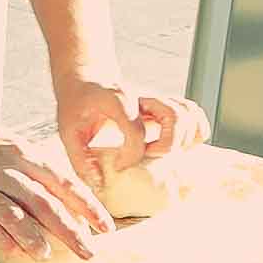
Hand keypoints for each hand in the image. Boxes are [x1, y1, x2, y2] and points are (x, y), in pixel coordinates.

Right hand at [0, 111, 106, 262]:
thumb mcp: (10, 144)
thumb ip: (37, 170)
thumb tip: (69, 199)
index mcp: (22, 153)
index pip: (63, 182)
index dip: (88, 207)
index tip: (107, 228)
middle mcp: (4, 168)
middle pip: (44, 202)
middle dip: (70, 230)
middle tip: (89, 253)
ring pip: (12, 213)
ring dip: (33, 236)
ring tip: (46, 255)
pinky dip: (0, 238)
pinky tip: (14, 252)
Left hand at [49, 77, 204, 175]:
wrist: (86, 79)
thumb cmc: (76, 105)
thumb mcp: (68, 131)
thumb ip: (81, 160)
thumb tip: (99, 184)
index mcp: (116, 100)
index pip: (136, 130)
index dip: (131, 155)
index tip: (119, 166)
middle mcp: (143, 96)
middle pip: (175, 117)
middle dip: (166, 146)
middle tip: (147, 157)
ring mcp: (157, 99)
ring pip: (188, 113)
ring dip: (182, 138)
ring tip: (160, 151)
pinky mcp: (166, 104)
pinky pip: (194, 114)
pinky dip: (194, 131)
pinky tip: (178, 145)